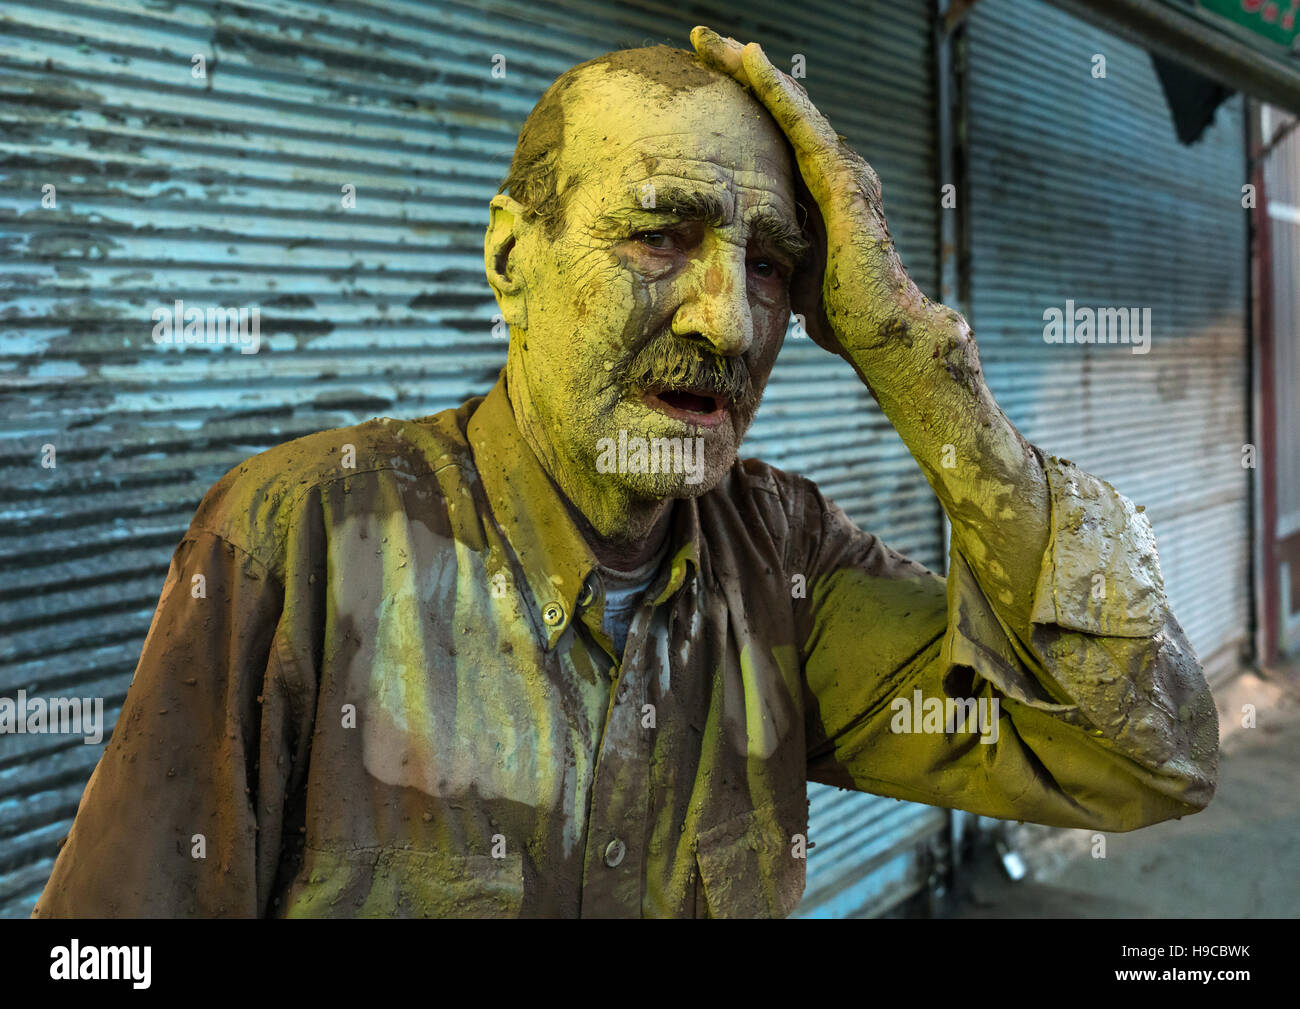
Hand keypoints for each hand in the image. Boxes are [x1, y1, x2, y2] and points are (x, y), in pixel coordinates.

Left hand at [690, 26, 933, 369]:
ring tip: (716, 43)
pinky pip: (803, 125)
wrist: (885, 335)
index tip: (699, 80)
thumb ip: (777, 247)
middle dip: (742, 72)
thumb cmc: (844, 316)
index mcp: (819, 189)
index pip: (773, 133)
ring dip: (752, 70)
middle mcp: (834, 170)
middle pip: (781, 108)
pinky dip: (777, 91)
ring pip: (791, 106)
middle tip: (702, 41)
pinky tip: (751, 63)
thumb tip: (745, 251)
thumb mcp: (795, 270)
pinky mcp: (844, 182)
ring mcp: (843, 172)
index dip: (740, 103)